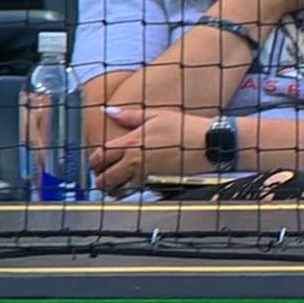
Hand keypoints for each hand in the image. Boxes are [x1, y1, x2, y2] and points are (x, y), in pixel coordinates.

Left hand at [90, 107, 212, 192]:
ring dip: (112, 188)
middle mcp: (135, 161)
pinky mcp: (157, 184)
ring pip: (118, 188)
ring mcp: (146, 175)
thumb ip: (129, 116)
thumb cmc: (187, 129)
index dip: (94, 161)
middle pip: (105, 177)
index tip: (95, 162)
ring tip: (113, 184)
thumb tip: (109, 111)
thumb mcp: (157, 115)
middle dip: (99, 178)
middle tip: (101, 175)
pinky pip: (135, 191)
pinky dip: (129, 190)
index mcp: (132, 142)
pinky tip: (132, 185)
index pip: (100, 155)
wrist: (209, 145)